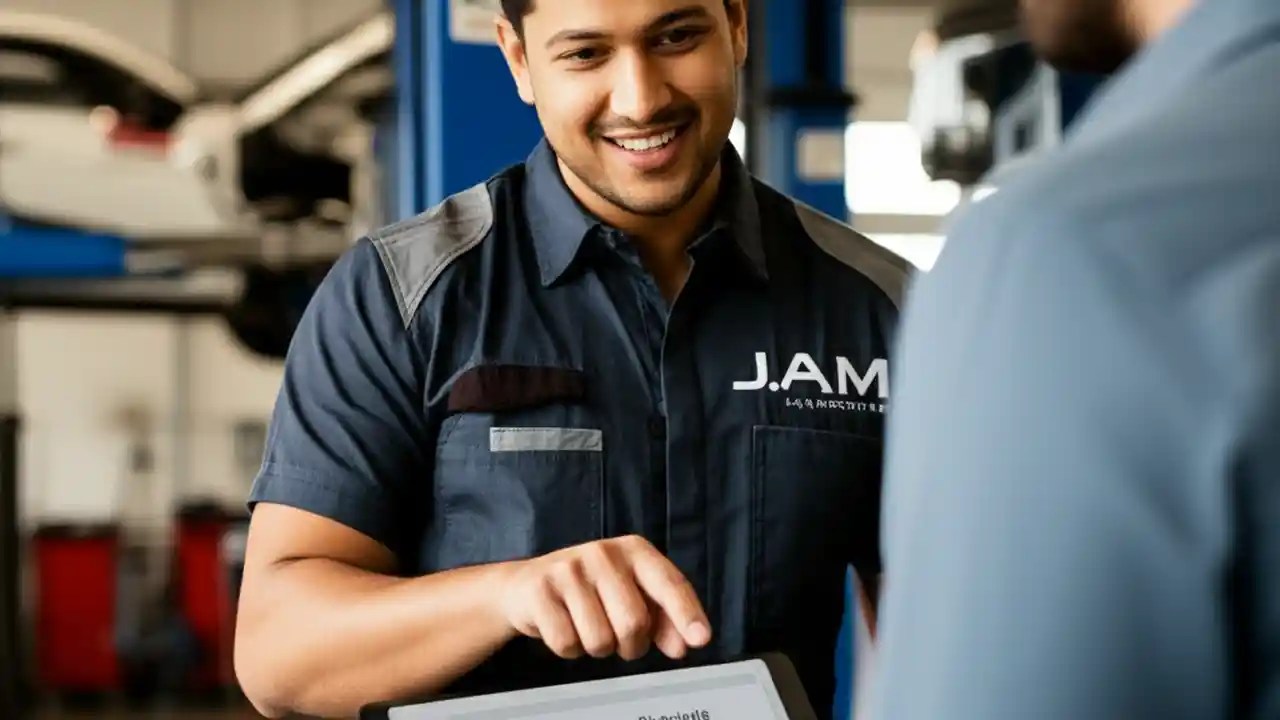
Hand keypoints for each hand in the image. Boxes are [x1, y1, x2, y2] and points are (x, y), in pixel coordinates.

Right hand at [498, 535, 711, 661]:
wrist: (525, 585)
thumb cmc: (589, 591)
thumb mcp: (630, 595)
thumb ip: (663, 619)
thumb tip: (684, 644)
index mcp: (634, 550)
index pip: (668, 583)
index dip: (686, 614)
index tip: (700, 639)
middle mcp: (603, 553)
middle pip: (634, 622)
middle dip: (631, 645)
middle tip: (621, 638)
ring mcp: (569, 569)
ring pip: (600, 640)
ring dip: (598, 648)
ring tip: (588, 627)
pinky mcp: (540, 590)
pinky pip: (567, 644)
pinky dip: (569, 649)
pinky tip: (565, 627)